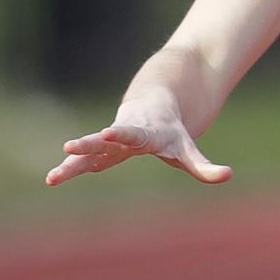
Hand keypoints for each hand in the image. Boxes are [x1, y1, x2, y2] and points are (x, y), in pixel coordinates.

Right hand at [46, 105, 231, 185]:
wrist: (154, 101)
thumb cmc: (172, 130)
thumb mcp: (188, 149)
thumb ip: (204, 166)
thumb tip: (227, 176)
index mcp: (147, 132)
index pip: (135, 133)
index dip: (122, 135)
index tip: (109, 133)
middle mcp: (124, 133)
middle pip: (103, 140)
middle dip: (87, 144)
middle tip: (68, 148)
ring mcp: (109, 141)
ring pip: (88, 152)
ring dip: (72, 165)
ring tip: (52, 178)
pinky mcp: (100, 148)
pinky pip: (84, 161)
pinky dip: (72, 169)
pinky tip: (55, 178)